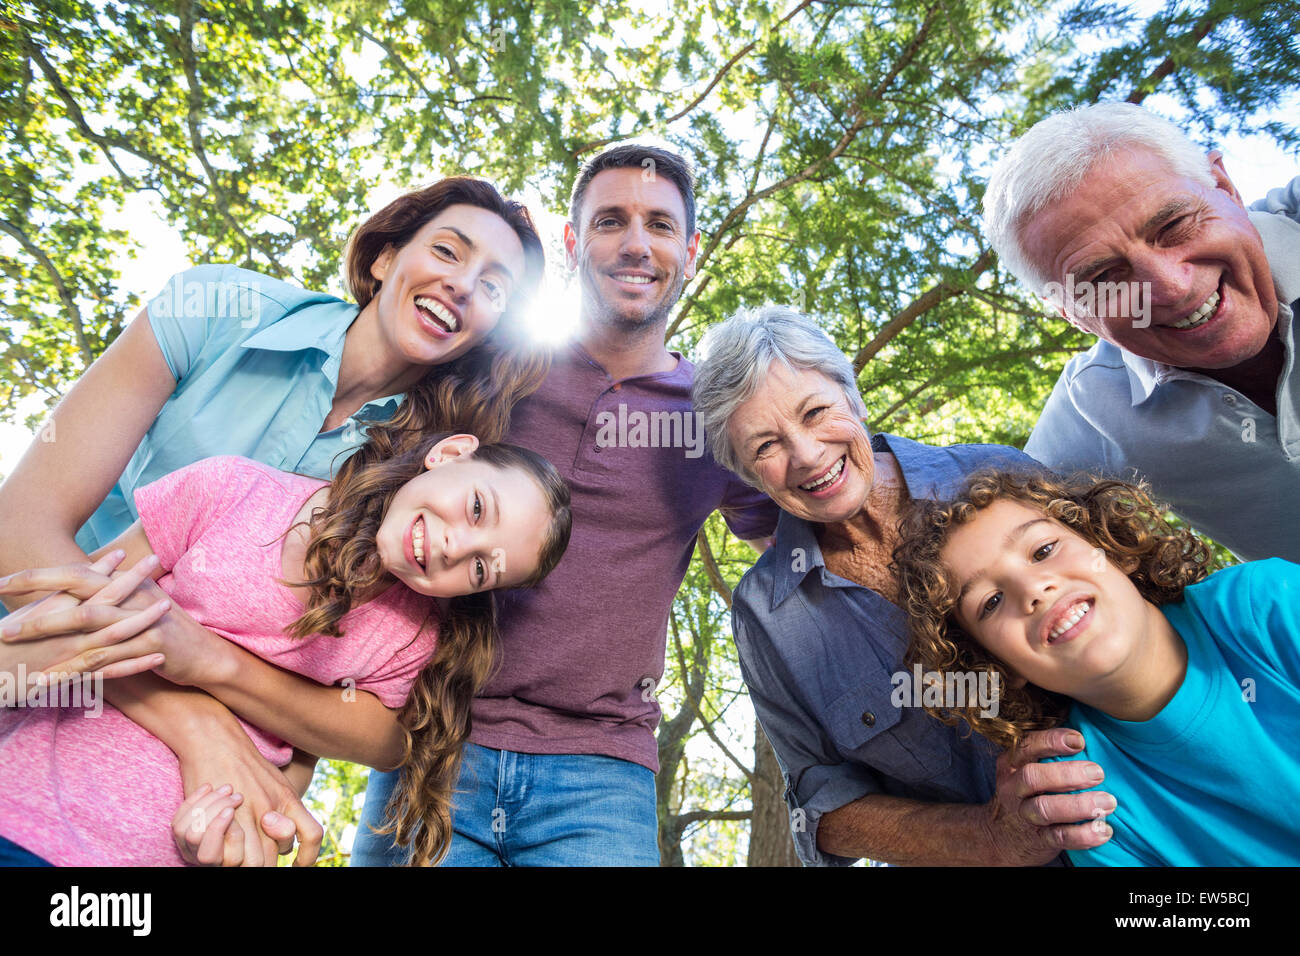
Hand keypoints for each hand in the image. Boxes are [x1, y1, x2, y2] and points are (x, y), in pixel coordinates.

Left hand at [0, 554, 230, 688]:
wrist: (207, 654)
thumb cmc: (166, 631)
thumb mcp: (139, 605)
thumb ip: (108, 594)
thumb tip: (71, 588)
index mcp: (126, 585)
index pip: (76, 574)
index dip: (39, 577)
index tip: (3, 583)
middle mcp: (132, 598)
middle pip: (78, 595)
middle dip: (37, 604)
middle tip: (3, 622)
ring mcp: (142, 623)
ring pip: (88, 627)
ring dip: (49, 634)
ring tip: (15, 644)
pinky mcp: (149, 647)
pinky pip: (105, 661)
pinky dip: (73, 670)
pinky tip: (48, 679)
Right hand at [175, 717, 322, 866]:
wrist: (216, 740)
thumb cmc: (245, 762)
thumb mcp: (275, 780)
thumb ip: (286, 808)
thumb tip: (290, 833)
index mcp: (288, 799)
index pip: (311, 835)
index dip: (309, 857)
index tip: (298, 865)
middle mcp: (272, 808)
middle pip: (277, 854)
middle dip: (268, 863)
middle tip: (258, 859)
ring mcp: (248, 813)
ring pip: (253, 859)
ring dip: (245, 862)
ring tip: (239, 857)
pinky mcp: (223, 815)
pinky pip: (229, 853)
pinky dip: (228, 857)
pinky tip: (223, 853)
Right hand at [980, 728, 1116, 865]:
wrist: (1005, 837)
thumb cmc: (1028, 793)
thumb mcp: (1024, 769)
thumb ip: (1047, 754)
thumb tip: (1088, 735)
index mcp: (1012, 763)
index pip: (1026, 746)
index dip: (1051, 741)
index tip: (1079, 740)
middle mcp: (1013, 788)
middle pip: (1033, 777)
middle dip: (1067, 774)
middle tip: (1098, 773)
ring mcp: (1024, 815)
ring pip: (1045, 808)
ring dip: (1079, 805)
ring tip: (1108, 803)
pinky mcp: (1038, 839)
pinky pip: (1060, 837)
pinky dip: (1084, 834)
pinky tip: (1104, 830)